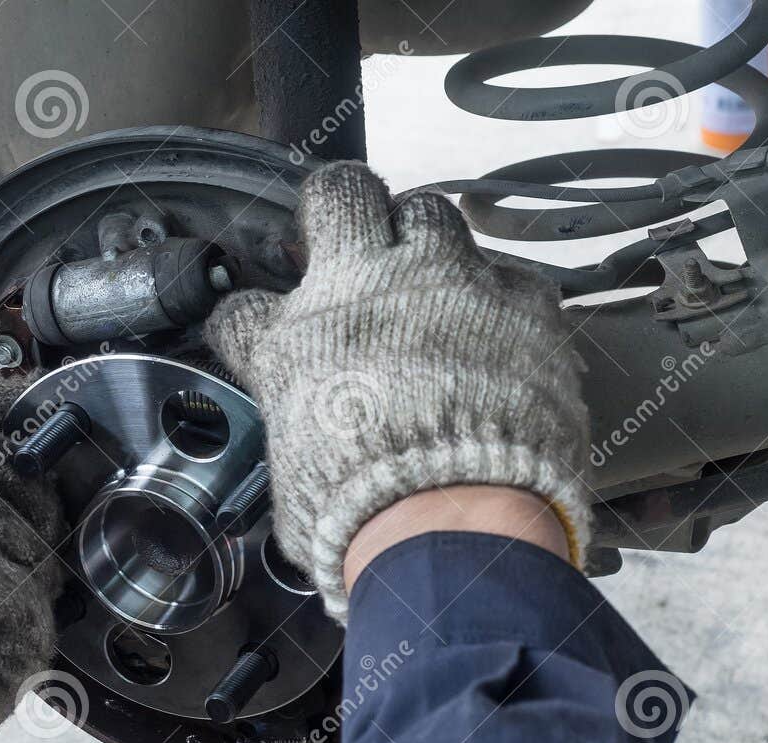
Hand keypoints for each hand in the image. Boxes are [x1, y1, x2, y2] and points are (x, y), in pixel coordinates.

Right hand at [205, 161, 590, 619]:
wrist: (457, 524)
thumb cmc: (372, 515)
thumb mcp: (297, 476)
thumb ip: (299, 430)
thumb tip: (303, 441)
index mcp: (294, 342)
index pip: (246, 305)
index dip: (258, 317)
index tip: (272, 331)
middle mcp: (365, 289)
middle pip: (342, 192)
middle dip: (345, 207)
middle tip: (355, 239)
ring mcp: (448, 282)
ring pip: (432, 211)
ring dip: (427, 240)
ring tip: (435, 286)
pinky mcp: (521, 301)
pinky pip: (511, 275)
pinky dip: (503, 300)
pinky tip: (502, 336)